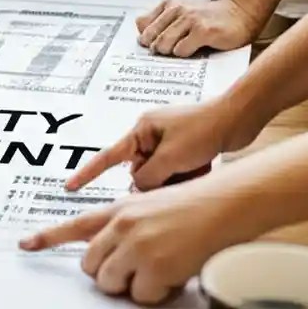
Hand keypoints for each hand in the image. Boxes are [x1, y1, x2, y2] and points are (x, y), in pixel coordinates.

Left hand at [19, 183, 242, 305]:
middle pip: (90, 266)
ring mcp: (135, 245)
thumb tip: (112, 255)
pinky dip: (157, 293)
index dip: (47, 237)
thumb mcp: (150, 205)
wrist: (225, 203)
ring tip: (159, 269)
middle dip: (109, 274)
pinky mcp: (153, 265)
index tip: (25, 245)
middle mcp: (121, 225)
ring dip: (133, 285)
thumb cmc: (195, 205)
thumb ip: (125, 226)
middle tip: (136, 270)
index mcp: (118, 209)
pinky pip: (141, 297)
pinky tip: (173, 275)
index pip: (74, 224)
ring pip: (111, 283)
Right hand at [66, 99, 256, 192]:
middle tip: (180, 170)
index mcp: (142, 129)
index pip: (108, 156)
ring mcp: (168, 143)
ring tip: (197, 166)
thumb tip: (138, 190)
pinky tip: (203, 166)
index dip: (87, 173)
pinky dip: (187, 176)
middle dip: (159, 178)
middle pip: (141, 172)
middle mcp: (151, 135)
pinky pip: (175, 174)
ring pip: (159, 177)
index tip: (69, 187)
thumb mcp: (171, 157)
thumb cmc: (205, 130)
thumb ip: (149, 177)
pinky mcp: (184, 151)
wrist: (238, 118)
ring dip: (176, 178)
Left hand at [135, 0, 263, 56]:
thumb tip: (140, 36)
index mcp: (169, 4)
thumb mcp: (182, 14)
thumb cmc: (208, 19)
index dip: (145, 39)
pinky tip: (193, 50)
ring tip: (179, 50)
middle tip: (165, 53)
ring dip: (168, 52)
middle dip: (154, 48)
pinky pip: (182, 50)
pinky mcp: (203, 31)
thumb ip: (161, 21)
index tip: (149, 47)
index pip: (142, 24)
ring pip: (164, 43)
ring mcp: (190, 19)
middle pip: (150, 36)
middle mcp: (177, 8)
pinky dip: (184, 54)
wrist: (240, 13)